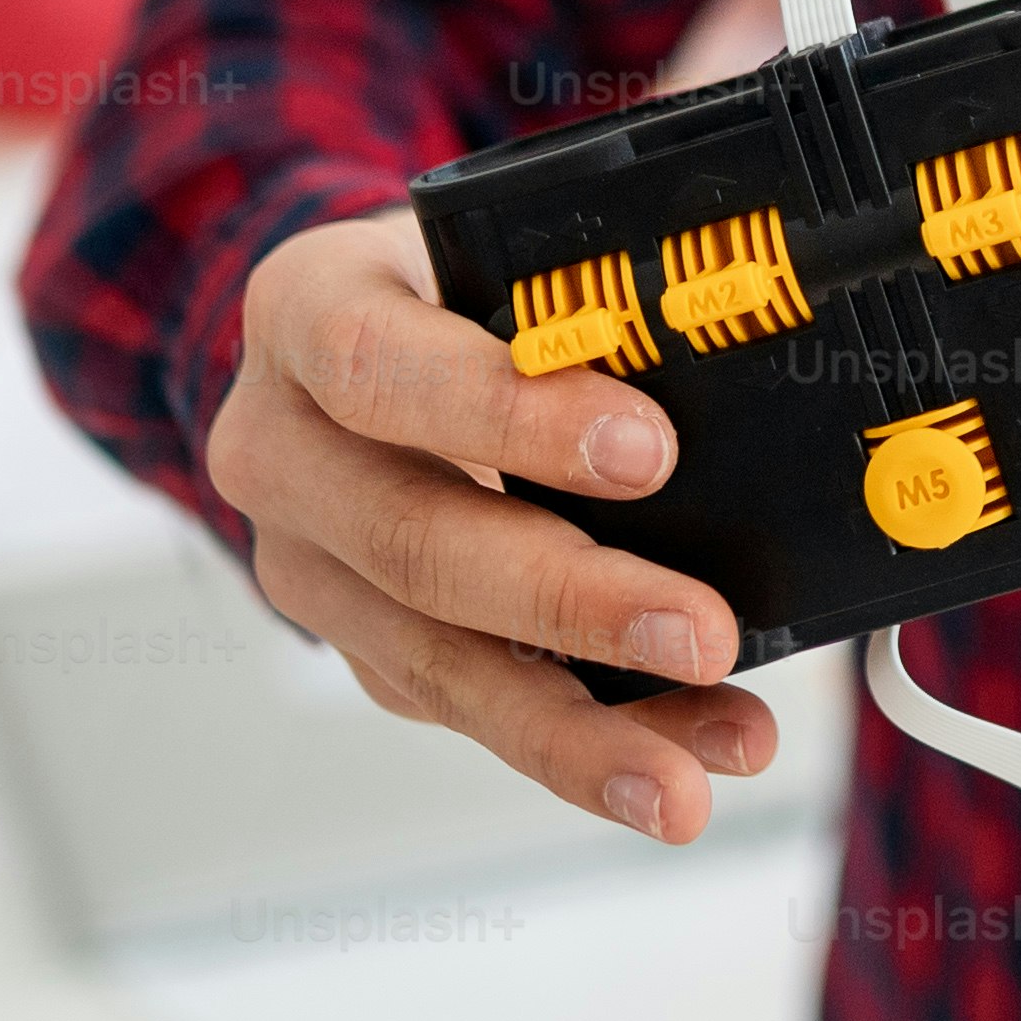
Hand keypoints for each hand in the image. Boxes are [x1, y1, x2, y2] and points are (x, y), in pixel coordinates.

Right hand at [204, 208, 777, 841]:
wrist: (357, 341)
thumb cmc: (453, 285)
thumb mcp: (500, 248)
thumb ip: (583, 298)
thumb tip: (739, 351)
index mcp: (305, 310)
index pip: (381, 364)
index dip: (509, 412)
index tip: (647, 450)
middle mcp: (280, 449)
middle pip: (413, 541)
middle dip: (573, 599)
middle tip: (703, 631)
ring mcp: (311, 564)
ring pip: (435, 661)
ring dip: (579, 727)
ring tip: (691, 773)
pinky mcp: (359, 644)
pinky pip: (470, 705)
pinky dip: (584, 737)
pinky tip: (676, 754)